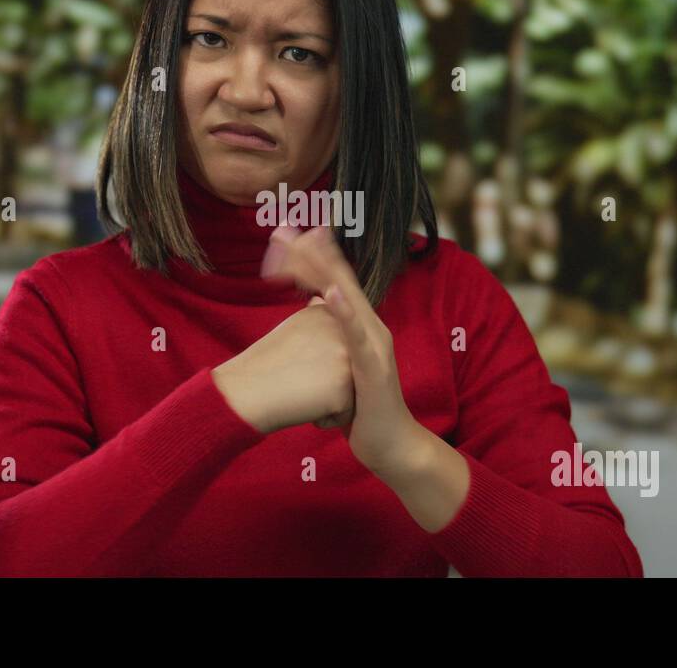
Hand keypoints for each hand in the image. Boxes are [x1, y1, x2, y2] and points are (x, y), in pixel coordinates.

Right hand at [212, 294, 354, 434]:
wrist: (245, 391)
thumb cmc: (265, 366)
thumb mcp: (293, 329)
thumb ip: (315, 319)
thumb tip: (320, 298)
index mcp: (330, 314)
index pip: (338, 354)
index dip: (315, 367)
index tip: (292, 362)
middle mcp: (342, 330)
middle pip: (348, 373)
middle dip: (324, 382)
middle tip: (295, 377)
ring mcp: (347, 355)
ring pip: (350, 394)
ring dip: (326, 400)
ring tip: (301, 388)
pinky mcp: (346, 382)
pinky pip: (346, 413)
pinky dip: (326, 417)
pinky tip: (306, 404)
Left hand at [260, 225, 425, 474]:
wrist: (392, 447)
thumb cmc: (362, 409)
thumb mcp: (340, 366)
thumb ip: (330, 334)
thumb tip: (315, 304)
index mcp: (361, 327)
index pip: (333, 282)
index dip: (311, 257)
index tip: (285, 234)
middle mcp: (372, 329)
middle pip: (339, 281)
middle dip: (313, 254)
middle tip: (284, 229)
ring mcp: (375, 347)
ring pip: (348, 300)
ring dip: (326, 271)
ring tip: (307, 245)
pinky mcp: (373, 369)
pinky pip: (357, 336)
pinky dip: (344, 312)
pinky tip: (329, 294)